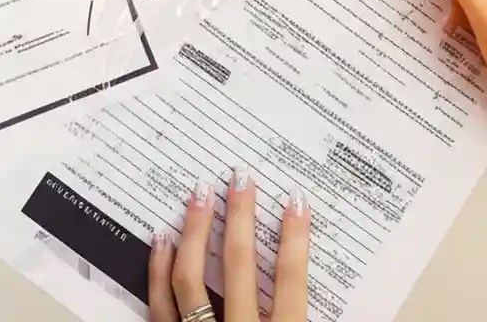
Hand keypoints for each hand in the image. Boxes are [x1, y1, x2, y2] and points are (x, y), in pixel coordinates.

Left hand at [147, 170, 310, 321]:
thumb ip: (312, 316)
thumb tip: (328, 291)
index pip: (290, 281)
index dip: (295, 238)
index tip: (295, 200)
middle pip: (238, 268)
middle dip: (240, 218)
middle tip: (240, 179)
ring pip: (191, 281)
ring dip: (195, 234)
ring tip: (199, 197)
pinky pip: (160, 306)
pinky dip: (159, 272)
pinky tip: (163, 242)